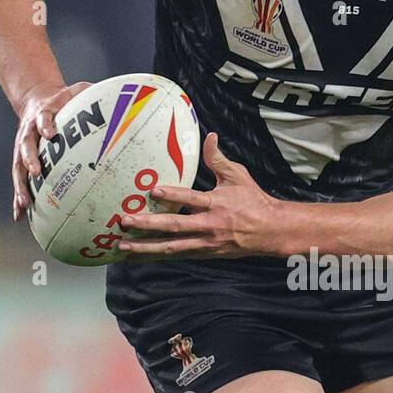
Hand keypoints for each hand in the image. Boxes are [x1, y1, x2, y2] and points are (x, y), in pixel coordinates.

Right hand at [12, 81, 91, 220]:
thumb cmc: (63, 98)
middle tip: (36, 172)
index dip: (45, 124)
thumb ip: (94, 93)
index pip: (43, 118)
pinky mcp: (22, 160)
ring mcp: (23, 147)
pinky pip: (19, 181)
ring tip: (25, 203)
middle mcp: (29, 132)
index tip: (50, 134)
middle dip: (29, 159)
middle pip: (25, 145)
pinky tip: (20, 215)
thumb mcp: (78, 90)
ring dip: (20, 185)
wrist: (36, 100)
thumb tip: (123, 95)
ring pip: (18, 168)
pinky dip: (18, 197)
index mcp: (43, 113)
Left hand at [118, 132, 283, 258]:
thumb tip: (209, 136)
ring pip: (172, 247)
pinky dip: (157, 256)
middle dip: (149, 225)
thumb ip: (218, 158)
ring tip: (123, 246)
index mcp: (217, 204)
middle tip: (125, 221)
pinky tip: (139, 256)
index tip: (154, 190)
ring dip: (147, 248)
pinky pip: (178, 255)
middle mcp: (209, 226)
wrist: (270, 231)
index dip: (173, 195)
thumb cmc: (253, 201)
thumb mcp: (238, 176)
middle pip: (176, 227)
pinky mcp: (204, 254)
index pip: (192, 199)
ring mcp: (206, 243)